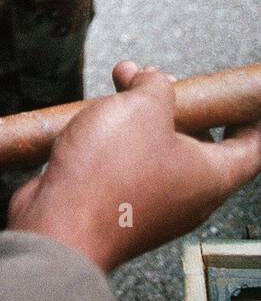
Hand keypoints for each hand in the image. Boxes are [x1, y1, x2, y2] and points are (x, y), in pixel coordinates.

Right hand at [8, 63, 260, 272]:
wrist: (59, 223)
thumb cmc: (110, 175)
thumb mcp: (143, 107)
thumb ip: (157, 86)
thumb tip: (154, 81)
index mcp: (211, 177)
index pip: (251, 147)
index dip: (252, 117)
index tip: (246, 97)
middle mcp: (188, 195)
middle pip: (199, 141)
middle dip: (181, 102)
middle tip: (161, 77)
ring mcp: (152, 202)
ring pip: (158, 147)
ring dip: (142, 110)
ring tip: (122, 78)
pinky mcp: (119, 204)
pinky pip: (128, 162)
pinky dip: (118, 132)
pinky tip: (96, 109)